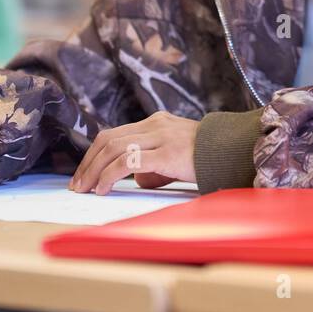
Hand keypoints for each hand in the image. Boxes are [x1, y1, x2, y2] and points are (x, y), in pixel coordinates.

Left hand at [69, 111, 198, 194]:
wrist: (235, 152)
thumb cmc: (209, 157)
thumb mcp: (177, 155)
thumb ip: (155, 162)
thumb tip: (137, 178)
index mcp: (157, 122)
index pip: (115, 134)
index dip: (94, 154)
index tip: (85, 174)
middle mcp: (155, 125)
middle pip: (108, 140)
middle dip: (87, 164)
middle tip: (77, 185)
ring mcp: (161, 137)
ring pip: (114, 149)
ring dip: (93, 171)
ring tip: (84, 189)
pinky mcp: (166, 153)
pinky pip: (128, 162)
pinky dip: (109, 175)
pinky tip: (103, 188)